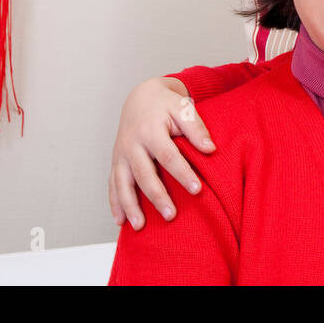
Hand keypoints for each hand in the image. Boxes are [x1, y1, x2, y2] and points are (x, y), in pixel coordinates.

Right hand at [108, 76, 215, 229]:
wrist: (141, 96)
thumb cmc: (166, 105)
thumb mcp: (183, 109)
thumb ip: (196, 129)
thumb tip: (211, 149)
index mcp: (150, 130)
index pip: (168, 155)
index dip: (182, 173)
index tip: (197, 190)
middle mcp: (132, 143)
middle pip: (144, 174)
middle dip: (157, 196)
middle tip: (171, 216)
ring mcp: (121, 154)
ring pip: (122, 183)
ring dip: (130, 206)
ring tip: (140, 226)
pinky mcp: (116, 161)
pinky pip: (112, 184)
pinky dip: (115, 203)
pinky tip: (120, 221)